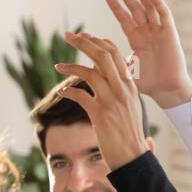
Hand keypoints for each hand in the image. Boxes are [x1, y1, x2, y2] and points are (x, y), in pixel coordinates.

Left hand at [54, 32, 148, 171]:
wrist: (133, 155)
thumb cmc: (128, 131)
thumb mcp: (128, 104)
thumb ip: (116, 86)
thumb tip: (97, 71)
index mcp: (130, 84)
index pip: (115, 53)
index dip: (97, 42)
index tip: (83, 36)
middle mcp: (122, 88)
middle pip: (102, 56)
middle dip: (83, 42)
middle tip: (67, 36)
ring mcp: (111, 100)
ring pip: (90, 73)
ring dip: (70, 66)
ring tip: (58, 66)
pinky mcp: (99, 114)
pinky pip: (80, 95)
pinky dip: (68, 91)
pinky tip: (61, 92)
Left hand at [104, 0, 191, 109]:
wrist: (166, 89)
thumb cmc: (147, 83)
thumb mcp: (125, 70)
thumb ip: (111, 63)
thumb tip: (91, 62)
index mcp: (136, 40)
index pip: (125, 19)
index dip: (116, 7)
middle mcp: (147, 33)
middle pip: (136, 10)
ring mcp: (159, 31)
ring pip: (149, 8)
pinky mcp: (170, 33)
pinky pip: (163, 14)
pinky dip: (157, 2)